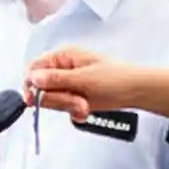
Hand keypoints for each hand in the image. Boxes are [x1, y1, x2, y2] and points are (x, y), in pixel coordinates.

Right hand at [23, 46, 144, 121]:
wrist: (136, 91)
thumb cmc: (114, 79)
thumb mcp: (84, 79)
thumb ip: (57, 80)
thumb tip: (33, 78)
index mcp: (62, 56)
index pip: (34, 68)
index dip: (32, 84)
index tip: (35, 99)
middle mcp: (61, 68)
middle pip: (41, 87)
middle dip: (58, 99)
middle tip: (77, 102)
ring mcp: (67, 83)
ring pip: (52, 100)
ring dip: (67, 106)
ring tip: (85, 106)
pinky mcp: (73, 96)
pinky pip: (62, 107)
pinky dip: (73, 112)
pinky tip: (85, 111)